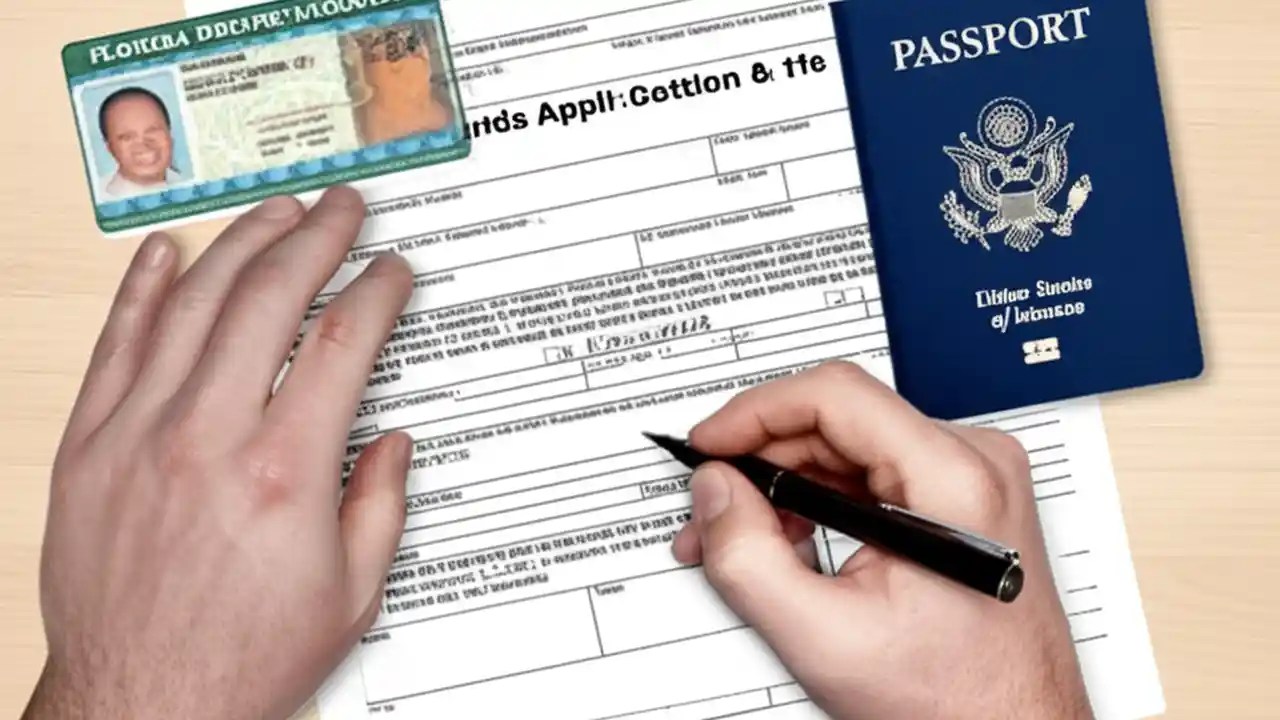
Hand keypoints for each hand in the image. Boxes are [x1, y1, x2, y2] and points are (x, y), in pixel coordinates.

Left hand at [25, 188, 412, 719]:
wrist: (142, 703)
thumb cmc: (240, 659)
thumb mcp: (349, 594)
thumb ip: (380, 505)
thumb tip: (392, 444)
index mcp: (285, 473)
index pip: (342, 343)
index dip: (376, 291)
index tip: (392, 273)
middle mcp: (209, 440)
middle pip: (271, 300)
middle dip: (318, 238)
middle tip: (343, 210)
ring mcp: (140, 436)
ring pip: (194, 306)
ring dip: (243, 246)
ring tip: (276, 213)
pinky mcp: (89, 449)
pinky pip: (116, 347)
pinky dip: (141, 291)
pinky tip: (167, 255)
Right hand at [672, 362, 1092, 719]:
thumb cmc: (956, 700)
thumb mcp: (825, 639)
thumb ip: (748, 559)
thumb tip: (714, 490)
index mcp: (955, 480)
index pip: (835, 396)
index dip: (756, 412)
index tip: (709, 444)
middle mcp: (975, 462)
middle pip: (837, 419)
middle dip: (760, 461)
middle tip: (711, 509)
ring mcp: (972, 477)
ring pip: (848, 446)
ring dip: (785, 485)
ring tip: (742, 537)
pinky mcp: (961, 496)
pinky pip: (871, 472)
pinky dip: (819, 500)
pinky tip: (788, 541)